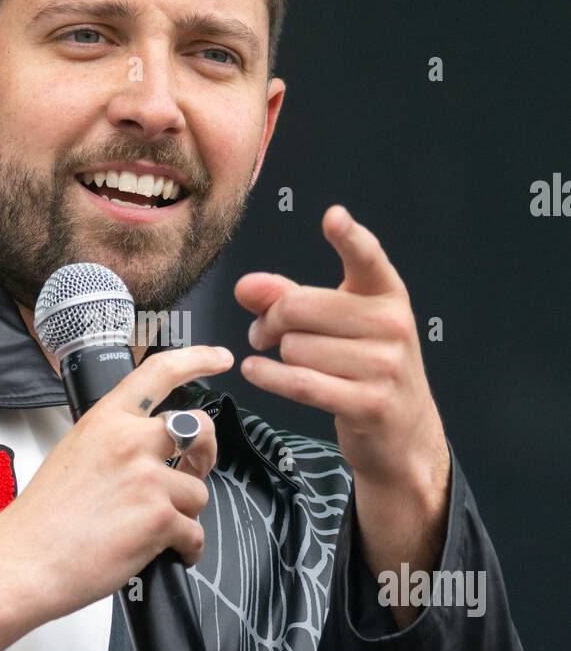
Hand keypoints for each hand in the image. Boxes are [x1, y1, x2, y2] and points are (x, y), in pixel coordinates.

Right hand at [0, 344, 234, 650]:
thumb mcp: (73, 454)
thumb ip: (114, 442)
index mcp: (106, 420)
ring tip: (151, 529)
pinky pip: (195, 532)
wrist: (23, 562)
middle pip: (199, 428)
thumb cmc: (41, 519)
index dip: (198, 359)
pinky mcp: (160, 518)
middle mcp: (130, 442)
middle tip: (196, 468)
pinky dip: (184, 548)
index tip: (219, 358)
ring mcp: (148, 479)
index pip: (161, 371)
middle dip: (206, 452)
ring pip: (198, 491)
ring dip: (183, 514)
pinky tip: (162, 552)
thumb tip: (148, 452)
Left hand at [234, 206, 450, 586]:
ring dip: (276, 355)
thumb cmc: (365, 368)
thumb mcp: (338, 326)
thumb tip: (247, 287)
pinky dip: (269, 376)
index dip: (349, 237)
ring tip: (278, 358)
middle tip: (264, 331)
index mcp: (388, 295)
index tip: (333, 218)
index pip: (367, 258)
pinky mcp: (369, 403)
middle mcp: (392, 325)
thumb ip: (290, 297)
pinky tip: (255, 370)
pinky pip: (301, 383)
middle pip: (300, 307)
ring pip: (296, 348)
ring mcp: (385, 366)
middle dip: (271, 320)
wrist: (404, 433)